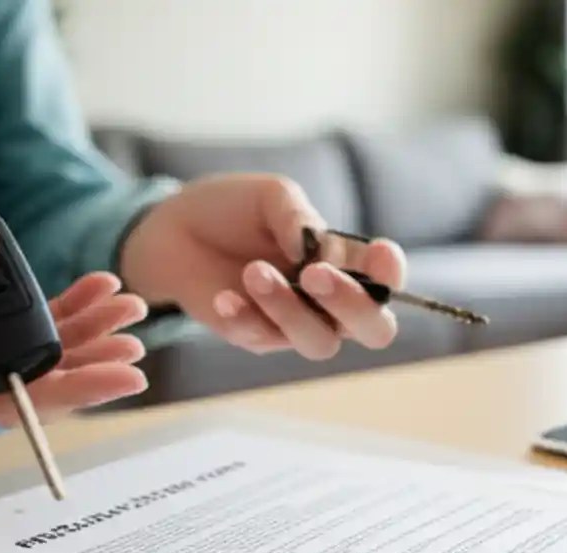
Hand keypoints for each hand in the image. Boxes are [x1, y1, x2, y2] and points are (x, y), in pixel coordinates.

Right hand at [0, 156, 148, 427]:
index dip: (62, 388)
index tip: (119, 374)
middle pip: (14, 392)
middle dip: (82, 367)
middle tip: (136, 341)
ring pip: (15, 378)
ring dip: (74, 348)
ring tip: (127, 315)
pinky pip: (3, 360)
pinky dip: (46, 335)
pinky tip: (89, 301)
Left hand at [119, 175, 406, 358]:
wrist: (174, 227)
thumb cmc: (235, 208)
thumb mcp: (271, 196)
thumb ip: (297, 217)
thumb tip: (315, 250)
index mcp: (348, 262)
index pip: (387, 280)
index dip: (391, 274)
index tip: (379, 253)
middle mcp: (331, 301)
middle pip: (373, 329)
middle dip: (352, 305)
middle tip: (315, 274)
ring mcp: (295, 324)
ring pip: (319, 343)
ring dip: (291, 309)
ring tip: (255, 272)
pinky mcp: (255, 336)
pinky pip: (262, 340)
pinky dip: (246, 317)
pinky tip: (225, 295)